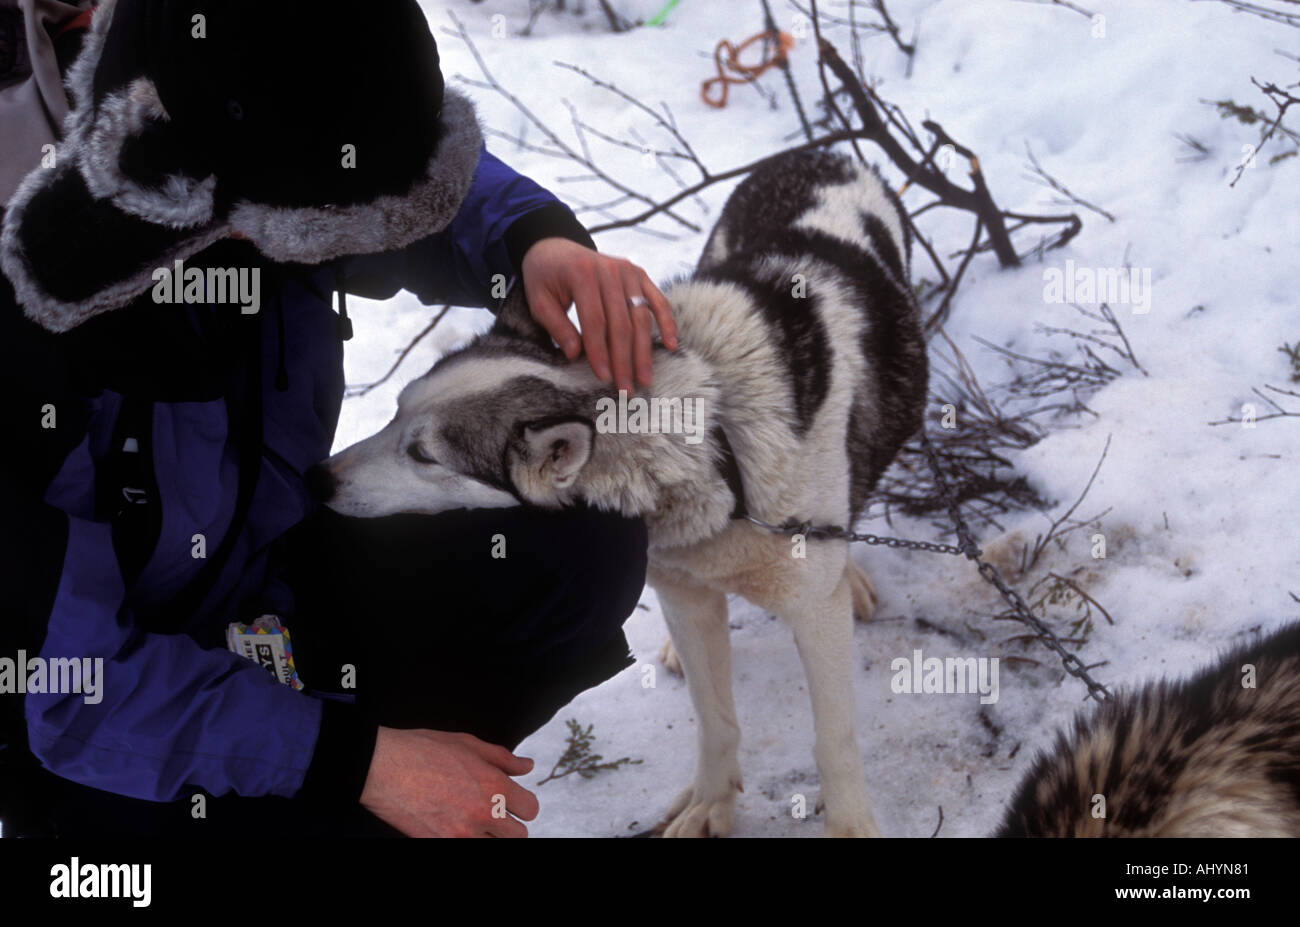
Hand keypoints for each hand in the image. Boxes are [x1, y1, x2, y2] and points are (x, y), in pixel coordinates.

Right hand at [360, 726, 538, 836]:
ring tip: (470, 819)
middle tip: (491, 812)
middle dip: (508, 824)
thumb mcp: (468, 744)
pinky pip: (466, 848)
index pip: (530, 809)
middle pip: (518, 835)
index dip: (522, 803)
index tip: (512, 801)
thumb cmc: (422, 751)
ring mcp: (462, 834)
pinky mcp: (440, 844)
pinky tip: (453, 825)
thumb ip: (503, 758)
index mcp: (495, 787)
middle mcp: (484, 814)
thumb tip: (525, 766)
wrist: (383, 768)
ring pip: (493, 845)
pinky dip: (465, 840)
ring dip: (487, 835)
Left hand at [519, 237, 678, 392]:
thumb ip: (557, 327)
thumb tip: (576, 355)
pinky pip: (657, 300)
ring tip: (644, 379)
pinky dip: (667, 322)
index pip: (595, 320)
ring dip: (643, 351)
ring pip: (641, 316)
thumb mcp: (538, 301)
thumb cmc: (545, 278)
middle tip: (627, 389)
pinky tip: (671, 345)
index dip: (600, 351)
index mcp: (582, 274)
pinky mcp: (639, 274)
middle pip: (621, 322)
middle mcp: (609, 269)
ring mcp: (627, 270)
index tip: (604, 378)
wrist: (554, 248)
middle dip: (624, 359)